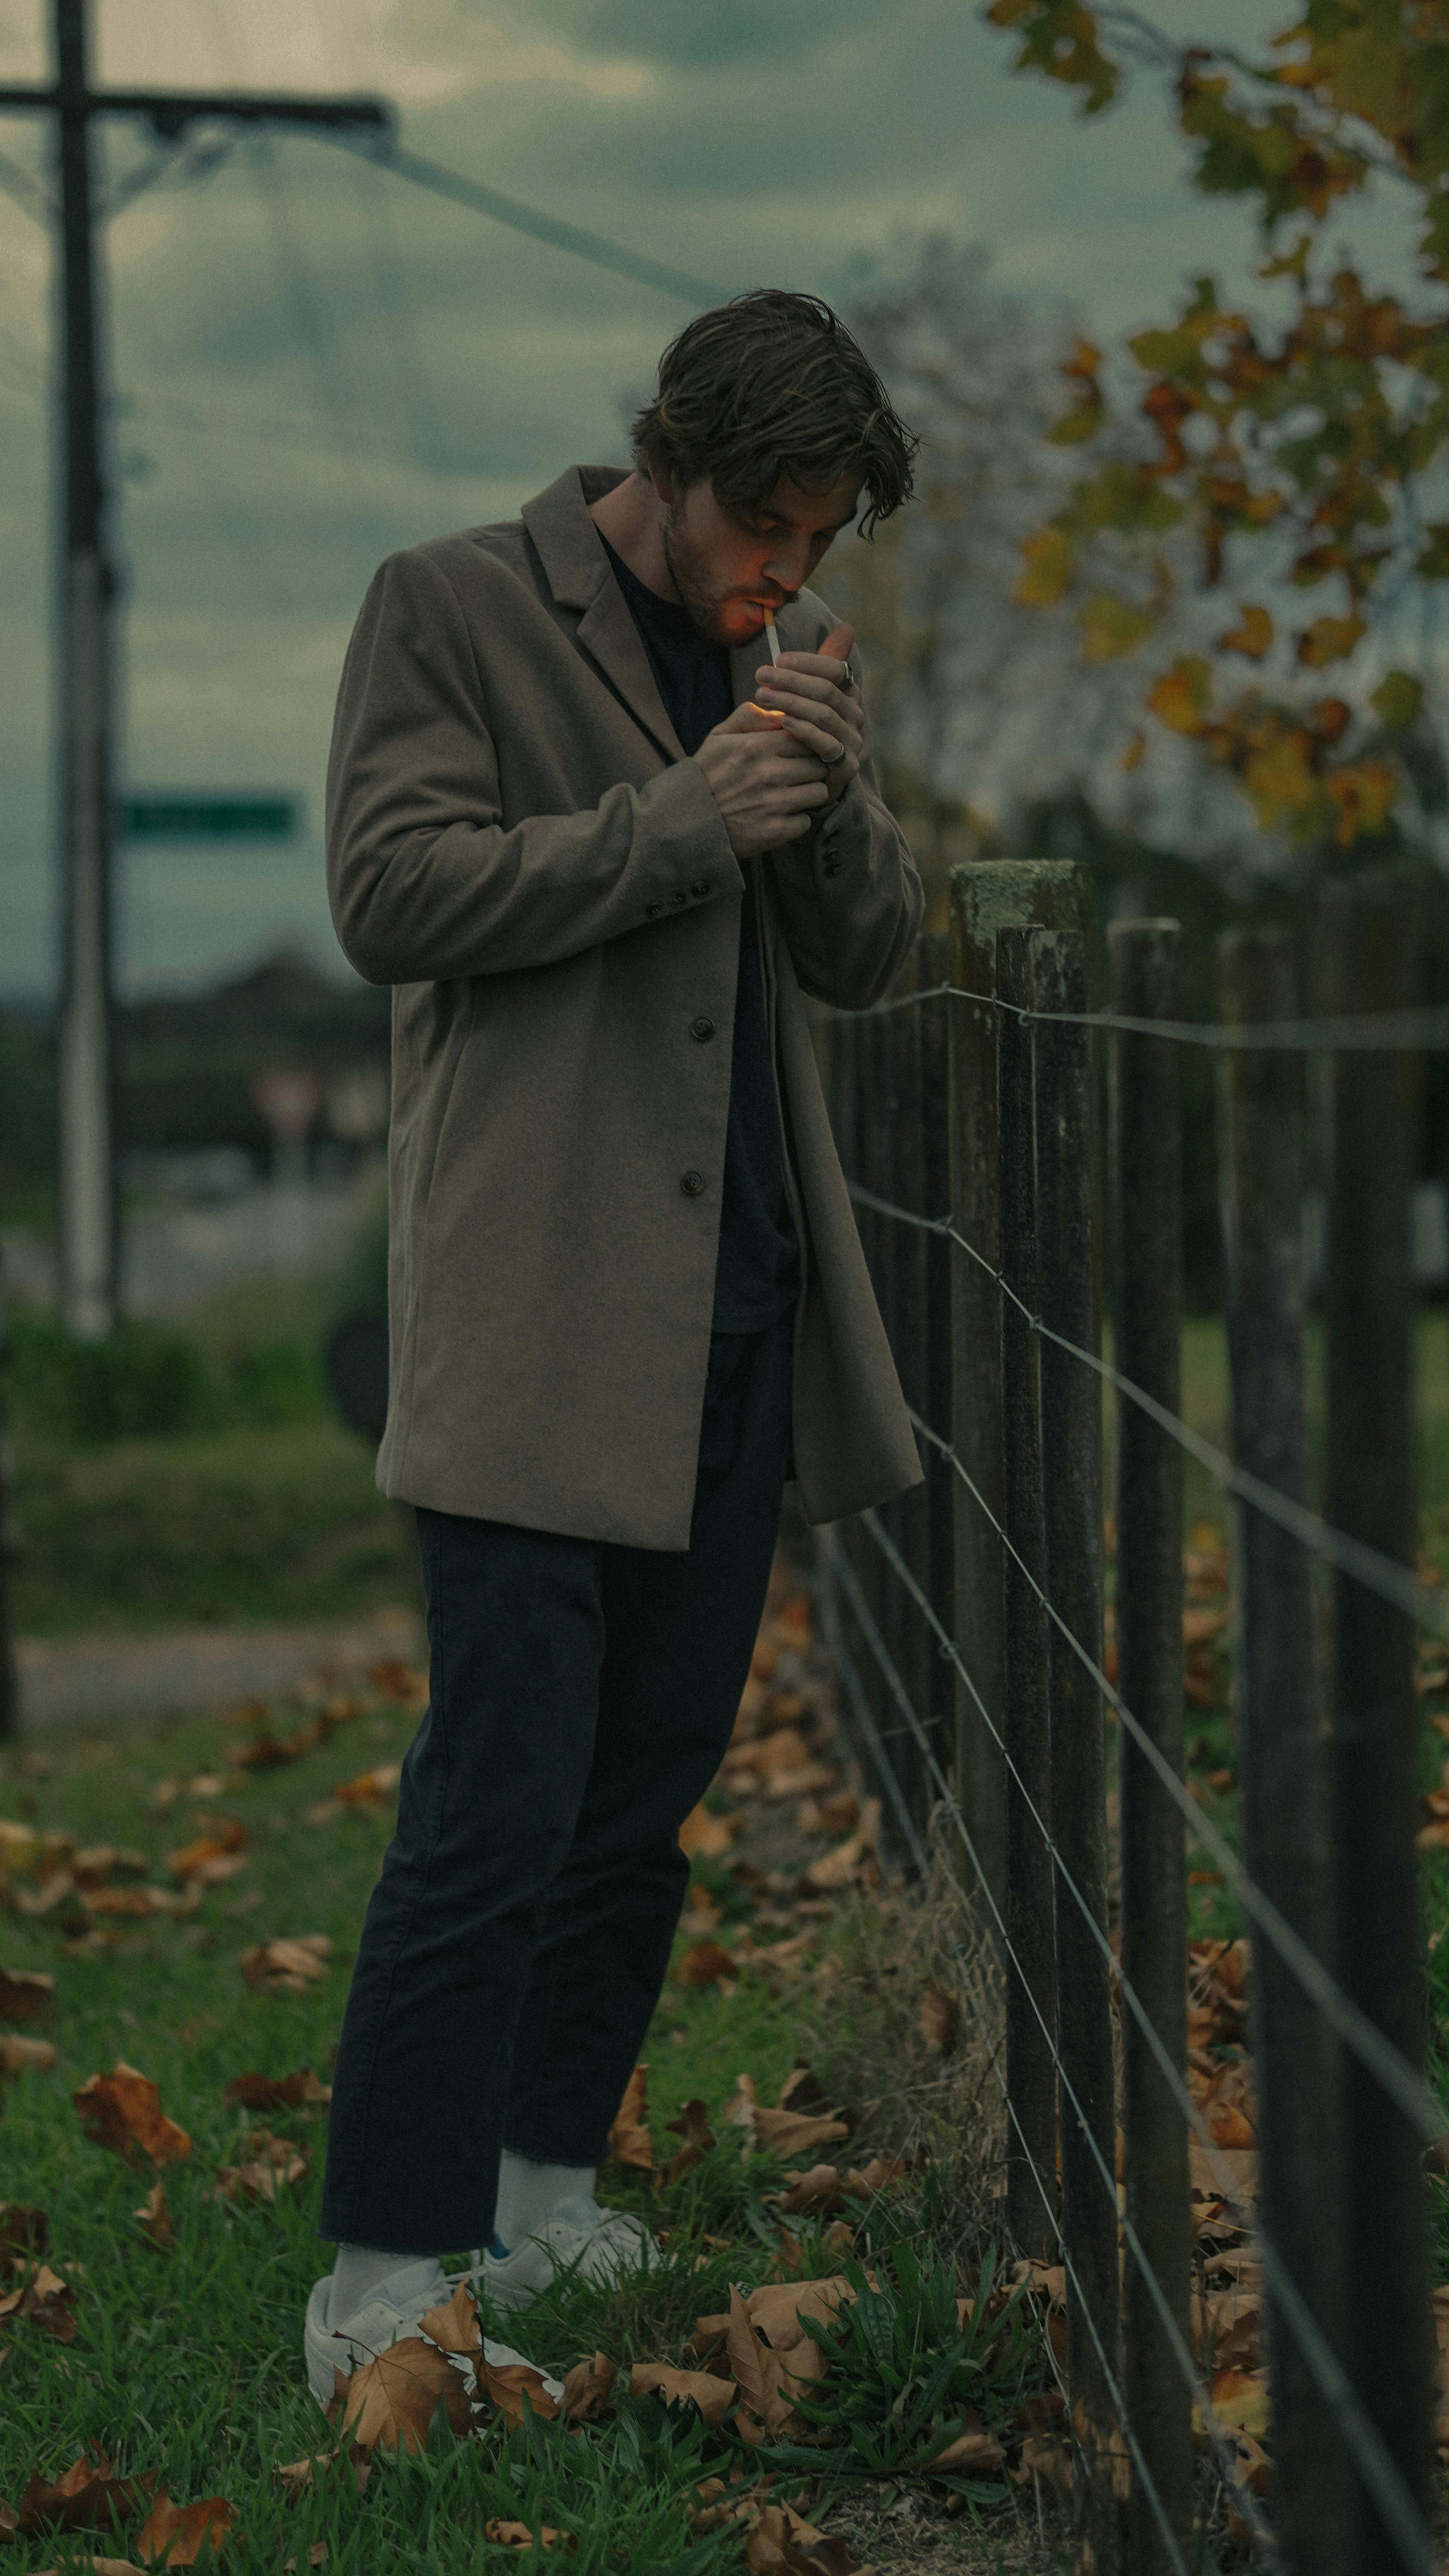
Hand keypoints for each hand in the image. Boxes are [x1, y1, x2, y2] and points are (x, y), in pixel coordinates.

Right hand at [693, 700, 831, 858]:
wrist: (685, 821)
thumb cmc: (705, 775)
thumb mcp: (719, 737)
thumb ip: (749, 716)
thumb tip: (780, 711)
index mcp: (756, 746)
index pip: (806, 737)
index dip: (805, 744)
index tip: (797, 752)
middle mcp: (769, 774)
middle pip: (819, 765)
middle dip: (811, 769)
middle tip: (798, 775)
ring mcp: (774, 804)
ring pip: (819, 793)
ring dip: (809, 794)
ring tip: (793, 795)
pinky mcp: (775, 832)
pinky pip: (806, 821)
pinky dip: (797, 821)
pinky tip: (782, 816)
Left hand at [751, 622, 861, 802]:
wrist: (803, 783)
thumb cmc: (800, 734)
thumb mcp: (807, 697)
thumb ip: (820, 665)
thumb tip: (847, 628)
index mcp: (848, 695)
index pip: (835, 669)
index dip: (807, 661)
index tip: (777, 658)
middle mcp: (855, 716)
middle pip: (826, 690)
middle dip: (792, 680)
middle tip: (761, 675)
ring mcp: (853, 741)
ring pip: (824, 714)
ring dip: (791, 702)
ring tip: (762, 696)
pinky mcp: (846, 766)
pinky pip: (826, 744)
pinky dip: (804, 731)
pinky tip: (782, 722)